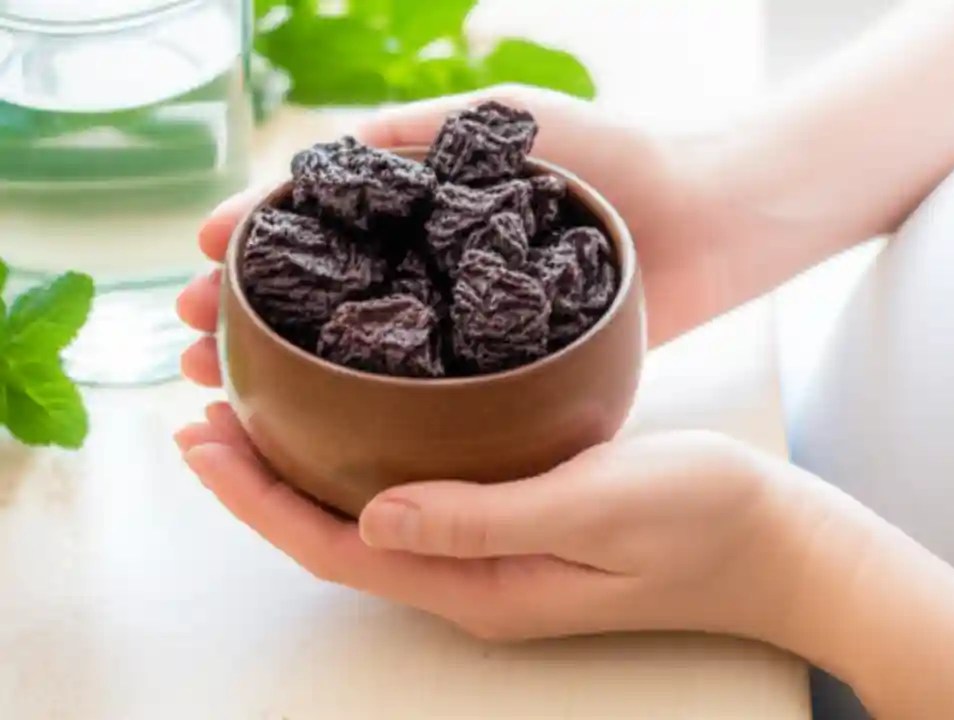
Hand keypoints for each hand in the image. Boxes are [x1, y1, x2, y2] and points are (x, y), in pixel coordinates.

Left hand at [175, 410, 835, 643]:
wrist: (785, 547)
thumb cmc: (707, 523)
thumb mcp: (598, 508)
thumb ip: (485, 515)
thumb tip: (372, 515)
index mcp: (482, 586)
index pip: (335, 550)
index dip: (258, 498)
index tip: (202, 438)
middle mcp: (476, 582)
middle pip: (337, 538)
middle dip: (263, 482)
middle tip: (206, 410)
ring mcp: (501, 558)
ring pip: (373, 517)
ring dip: (309, 469)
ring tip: (259, 411)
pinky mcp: (526, 527)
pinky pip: (420, 499)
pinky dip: (370, 458)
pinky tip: (365, 419)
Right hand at [176, 85, 725, 387]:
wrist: (710, 215)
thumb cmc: (611, 156)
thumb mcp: (500, 123)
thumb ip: (414, 138)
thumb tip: (309, 164)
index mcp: (427, 209)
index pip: (319, 229)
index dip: (255, 248)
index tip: (200, 266)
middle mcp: (438, 270)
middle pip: (324, 299)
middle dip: (252, 321)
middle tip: (193, 345)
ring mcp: (471, 325)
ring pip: (363, 357)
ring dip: (291, 376)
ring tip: (228, 390)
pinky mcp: (514, 375)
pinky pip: (433, 398)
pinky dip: (376, 415)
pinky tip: (322, 434)